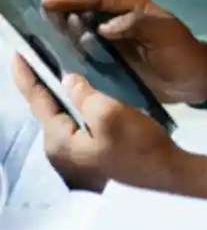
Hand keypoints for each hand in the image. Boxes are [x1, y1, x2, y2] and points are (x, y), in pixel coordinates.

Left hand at [11, 54, 186, 191]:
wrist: (167, 175)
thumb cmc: (138, 146)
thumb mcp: (110, 113)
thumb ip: (84, 95)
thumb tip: (67, 80)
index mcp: (58, 140)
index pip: (37, 101)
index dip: (25, 76)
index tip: (16, 54)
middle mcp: (59, 151)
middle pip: (48, 110)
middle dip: (44, 85)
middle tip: (43, 58)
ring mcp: (76, 157)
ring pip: (65, 118)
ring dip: (64, 97)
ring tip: (65, 74)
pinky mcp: (93, 158)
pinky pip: (78, 126)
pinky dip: (78, 109)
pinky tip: (88, 99)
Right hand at [42, 0, 206, 106]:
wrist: (196, 81)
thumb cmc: (184, 53)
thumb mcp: (167, 34)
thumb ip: (138, 25)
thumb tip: (104, 27)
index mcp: (134, 8)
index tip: (50, 1)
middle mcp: (121, 20)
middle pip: (87, 12)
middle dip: (64, 12)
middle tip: (39, 15)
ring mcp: (115, 40)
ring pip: (84, 31)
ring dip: (66, 32)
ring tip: (44, 34)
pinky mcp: (113, 59)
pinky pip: (89, 53)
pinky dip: (74, 53)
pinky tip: (60, 56)